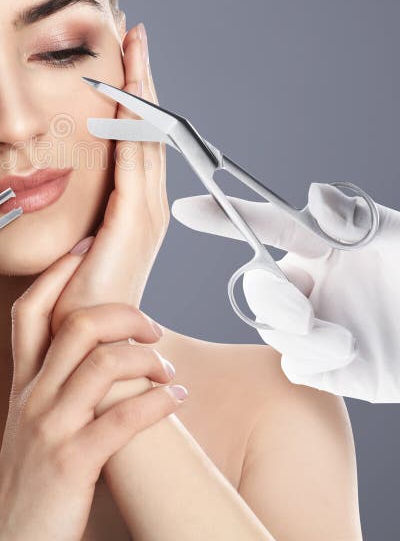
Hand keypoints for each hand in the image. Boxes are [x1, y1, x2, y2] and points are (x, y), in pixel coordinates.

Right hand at [0, 250, 183, 540]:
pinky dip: (158, 403)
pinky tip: (176, 402)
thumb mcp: (30, 419)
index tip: (87, 247)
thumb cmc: (29, 477)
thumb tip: (93, 349)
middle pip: (74, 324)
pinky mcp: (73, 462)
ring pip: (103, 364)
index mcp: (22, 381)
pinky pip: (122, 418)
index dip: (58, 273)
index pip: (29, 310)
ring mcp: (50, 428)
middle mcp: (32, 396)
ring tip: (168, 371)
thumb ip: (52, 381)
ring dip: (148, 359)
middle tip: (151, 324)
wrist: (9, 539)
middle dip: (122, 313)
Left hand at [49, 23, 167, 334]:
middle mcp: (146, 205)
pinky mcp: (134, 222)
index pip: (134, 137)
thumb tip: (38, 176)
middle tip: (133, 32)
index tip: (119, 55)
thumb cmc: (65, 299)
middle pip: (148, 126)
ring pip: (147, 133)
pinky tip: (126, 87)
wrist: (79, 349)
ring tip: (134, 44)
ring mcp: (146, 213)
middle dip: (140, 77)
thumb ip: (63, 208)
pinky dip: (135, 121)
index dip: (130, 94)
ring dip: (141, 87)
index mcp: (131, 207)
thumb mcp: (65, 240)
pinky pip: (136, 158)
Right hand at [172, 183, 399, 402]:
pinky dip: (314, 363)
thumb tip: (313, 195)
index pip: (263, 227)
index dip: (223, 217)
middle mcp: (314, 286)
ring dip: (302, 335)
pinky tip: (348, 358)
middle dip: (272, 299)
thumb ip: (354, 218)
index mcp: (322, 248)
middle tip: (302, 308)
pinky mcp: (333, 369)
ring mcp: (320, 327)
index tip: (186, 208)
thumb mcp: (398, 239)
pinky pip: (297, 366)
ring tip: (345, 341)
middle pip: (259, 287)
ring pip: (273, 330)